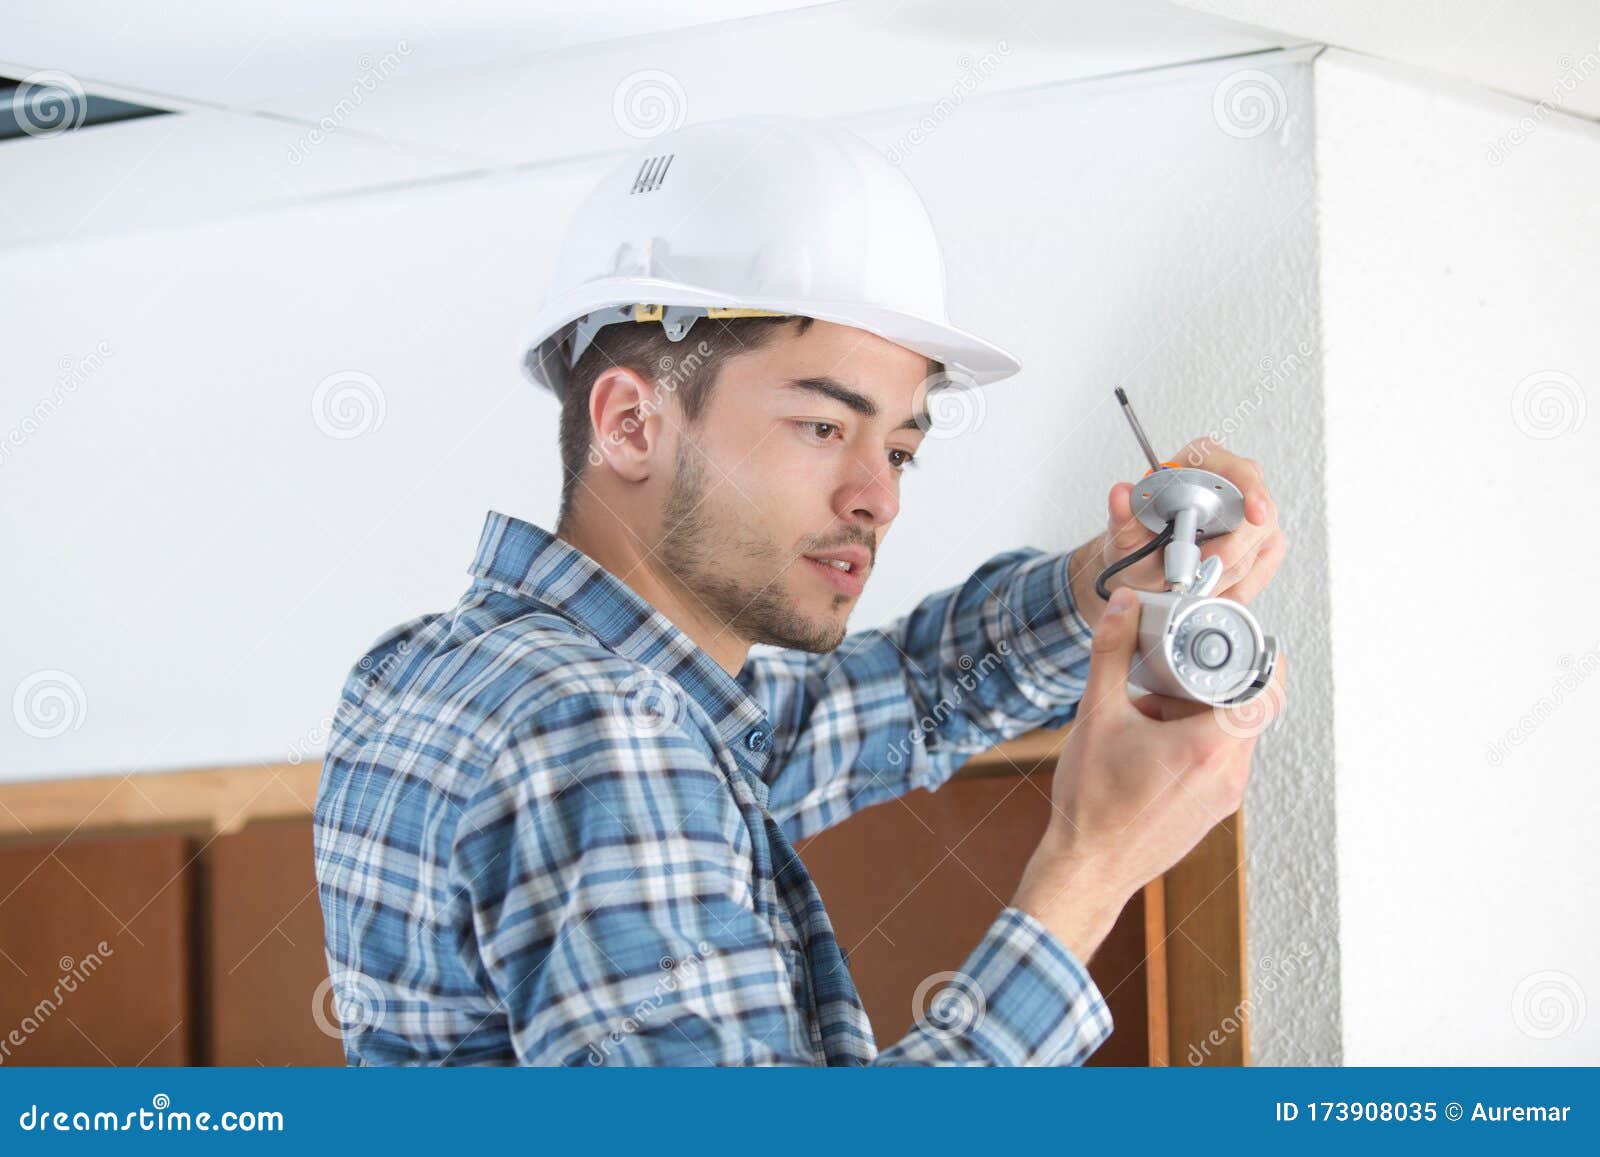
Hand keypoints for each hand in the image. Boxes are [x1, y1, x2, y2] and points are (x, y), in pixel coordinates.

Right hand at [1012, 584, 1288, 960]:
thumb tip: (1123, 607)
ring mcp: (1225, 796)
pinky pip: (1219, 761)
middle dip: (1212, 680)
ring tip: (1150, 711)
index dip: (1262, 654)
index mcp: (1209, 746)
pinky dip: (1195, 740)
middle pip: (1246, 707)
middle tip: (1175, 666)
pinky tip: (1151, 742)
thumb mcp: (1096, 715)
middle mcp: (1229, 773)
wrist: (1088, 868)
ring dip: (1200, 712)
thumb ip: (1111, 652)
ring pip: (1232, 735)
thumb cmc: (1092, 803)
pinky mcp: (1213, 809)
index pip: (1268, 689)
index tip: (1240, 635)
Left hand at [1069, 437, 1286, 630]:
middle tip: (1197, 569)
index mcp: (1201, 464)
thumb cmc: (1142, 542)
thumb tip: (1121, 493)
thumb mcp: (1125, 533)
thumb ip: (1122, 514)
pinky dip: (1234, 588)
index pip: (1236, 468)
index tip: (1255, 514)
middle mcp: (1233, 486)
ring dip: (1221, 574)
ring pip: (1255, 549)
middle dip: (1226, 552)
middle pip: (1254, 516)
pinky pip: (1260, 572)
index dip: (1250, 489)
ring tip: (1191, 579)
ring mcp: (1254, 518)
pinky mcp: (1265, 546)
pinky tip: (1210, 587)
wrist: (1147, 570)